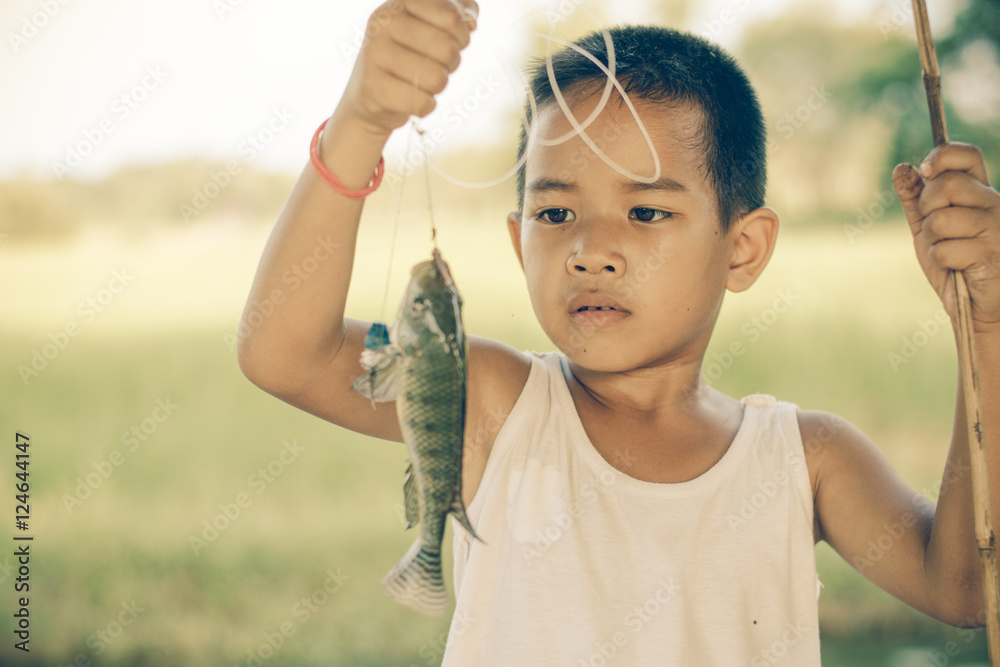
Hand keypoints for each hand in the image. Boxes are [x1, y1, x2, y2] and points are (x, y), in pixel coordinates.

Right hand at [339, 0, 477, 138]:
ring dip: (438, 86)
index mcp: (400, 3)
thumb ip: (457, 12)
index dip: (461, 35)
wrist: (371, 94)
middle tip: (437, 65)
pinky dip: (425, 105)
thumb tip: (471, 19)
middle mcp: (383, 23)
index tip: (451, 41)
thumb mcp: (432, 26)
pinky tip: (411, 98)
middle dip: (451, 63)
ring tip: (422, 81)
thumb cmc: (411, 55)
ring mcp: (374, 54)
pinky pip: (422, 102)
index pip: (450, 16)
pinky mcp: (372, 88)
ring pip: (436, 78)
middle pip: (446, 48)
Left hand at [892, 143, 999, 331]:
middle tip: (935, 229)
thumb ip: (915, 199)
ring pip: (942, 220)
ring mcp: (997, 228)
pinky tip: (957, 268)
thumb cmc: (954, 263)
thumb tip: (901, 168)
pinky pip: (944, 249)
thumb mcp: (928, 228)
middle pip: (949, 185)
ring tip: (949, 252)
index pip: (967, 156)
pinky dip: (941, 261)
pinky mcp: (991, 254)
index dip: (943, 155)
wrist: (976, 305)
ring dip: (933, 240)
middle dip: (928, 207)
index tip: (924, 169)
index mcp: (981, 192)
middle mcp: (994, 203)